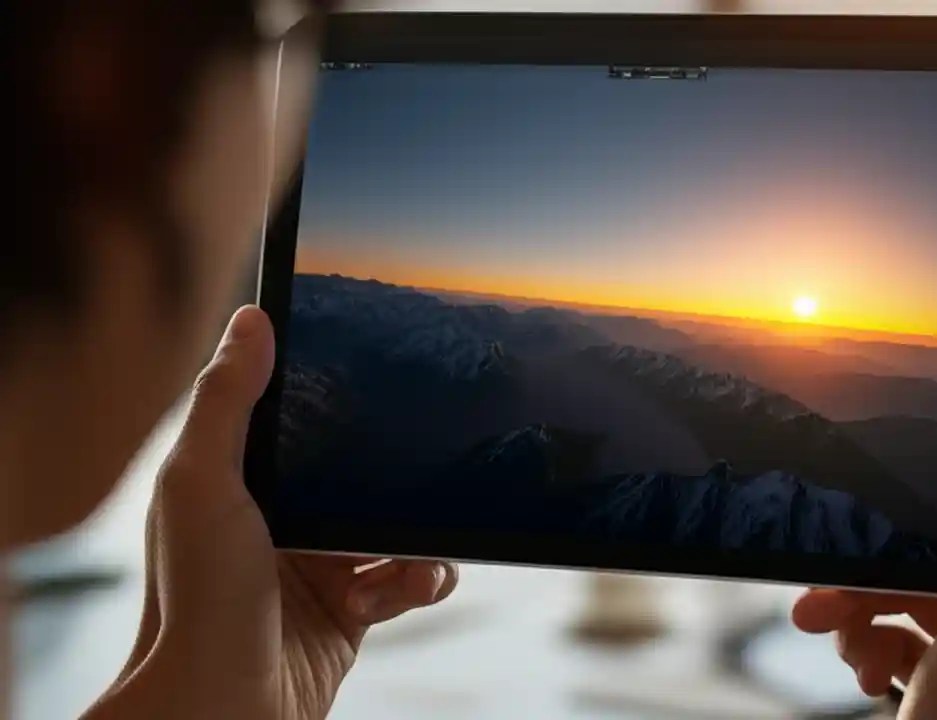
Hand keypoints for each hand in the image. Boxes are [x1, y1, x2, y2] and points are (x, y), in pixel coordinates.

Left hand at [85, 307, 458, 719]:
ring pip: (399, 521)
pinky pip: (412, 575)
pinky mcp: (356, 606)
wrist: (225, 709)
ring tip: (410, 557)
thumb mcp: (199, 486)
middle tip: (427, 461)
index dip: (337, 391)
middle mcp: (285, 516)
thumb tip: (252, 319)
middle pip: (360, 466)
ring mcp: (323, 563)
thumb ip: (225, 403)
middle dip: (398, 469)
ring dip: (418, 536)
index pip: (298, 416)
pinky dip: (418, 581)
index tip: (380, 364)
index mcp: (242, 480)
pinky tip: (391, 594)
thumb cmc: (196, 602)